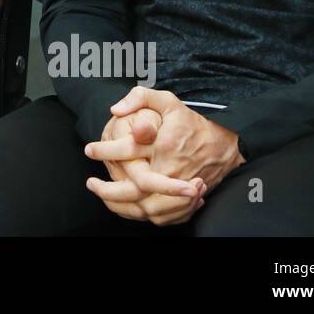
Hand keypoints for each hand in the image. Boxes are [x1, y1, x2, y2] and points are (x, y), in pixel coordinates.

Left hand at [85, 108, 204, 224]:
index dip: (105, 151)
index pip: (128, 151)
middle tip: (91, 183)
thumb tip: (116, 109)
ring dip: (121, 205)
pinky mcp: (184, 201)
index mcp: (165, 145)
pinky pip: (160, 216)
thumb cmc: (191, 123)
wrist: (224, 147)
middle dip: (108, 190)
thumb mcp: (168, 102)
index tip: (89, 149)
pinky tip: (124, 207)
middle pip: (135, 188)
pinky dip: (140, 214)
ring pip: (145, 207)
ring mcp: (179, 189)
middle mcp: (172, 170)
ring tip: (102, 195)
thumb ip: (141, 97)